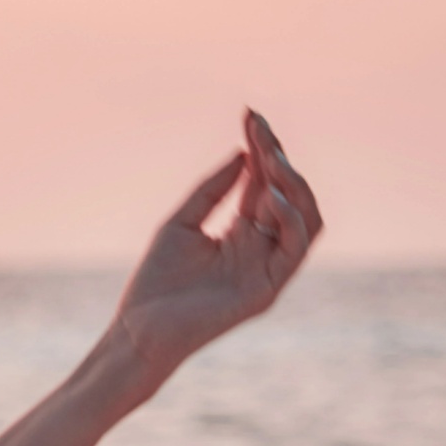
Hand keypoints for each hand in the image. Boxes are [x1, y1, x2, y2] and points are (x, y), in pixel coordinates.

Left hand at [106, 106, 323, 397]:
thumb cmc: (156, 281)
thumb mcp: (182, 221)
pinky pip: (295, 250)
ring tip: (272, 157)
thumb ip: (213, 190)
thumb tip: (242, 153)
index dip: (261, 149)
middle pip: (288, 196)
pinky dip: (289, 219)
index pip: (263, 183)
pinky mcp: (268, 290)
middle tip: (260, 128)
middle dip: (278, 158)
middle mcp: (262, 248)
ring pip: (306, 221)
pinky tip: (270, 194)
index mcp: (242, 232)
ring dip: (293, 186)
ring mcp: (269, 269)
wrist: (140, 330)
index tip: (250, 115)